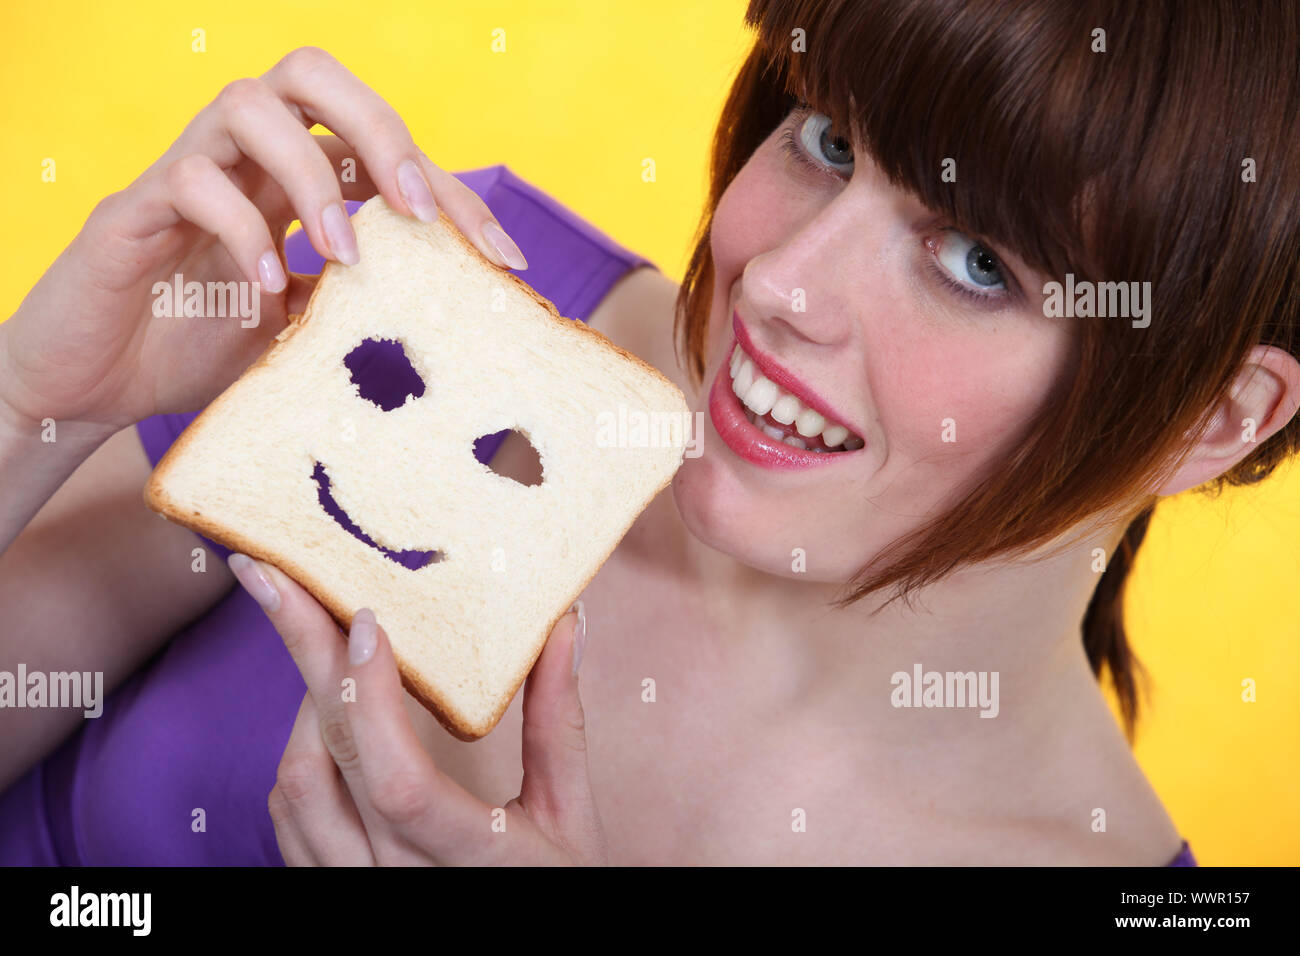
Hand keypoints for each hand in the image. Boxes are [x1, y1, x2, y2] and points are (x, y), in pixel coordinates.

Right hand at [0, 46, 526, 433]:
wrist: (91, 389)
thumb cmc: (200, 349)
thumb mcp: (304, 337)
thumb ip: (362, 312)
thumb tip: (456, 325)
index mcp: (292, 181)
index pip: (379, 149)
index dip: (451, 191)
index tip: (505, 260)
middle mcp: (245, 161)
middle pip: (310, 76)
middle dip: (381, 128)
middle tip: (418, 209)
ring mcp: (187, 175)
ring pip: (248, 103)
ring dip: (313, 175)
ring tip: (346, 257)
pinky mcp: (132, 210)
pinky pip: (189, 181)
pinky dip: (240, 227)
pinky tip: (266, 290)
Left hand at [228, 554, 607, 865]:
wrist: (530, 955)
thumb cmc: (556, 888)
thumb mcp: (572, 815)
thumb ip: (558, 720)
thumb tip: (562, 624)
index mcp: (473, 858)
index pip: (400, 779)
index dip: (372, 696)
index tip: (368, 618)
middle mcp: (397, 880)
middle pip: (327, 761)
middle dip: (302, 656)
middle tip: (271, 577)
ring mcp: (356, 889)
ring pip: (294, 787)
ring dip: (303, 704)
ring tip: (324, 642)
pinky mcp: (332, 890)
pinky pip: (288, 820)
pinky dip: (298, 754)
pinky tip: (323, 717)